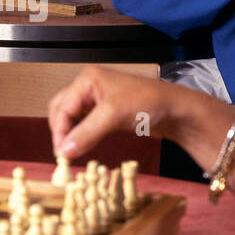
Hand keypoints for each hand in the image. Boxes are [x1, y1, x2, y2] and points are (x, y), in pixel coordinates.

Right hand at [47, 65, 185, 158]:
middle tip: (63, 154)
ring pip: (72, 118)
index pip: (62, 107)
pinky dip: (81, 135)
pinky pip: (85, 123)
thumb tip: (65, 151)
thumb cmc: (149, 103)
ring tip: (71, 152)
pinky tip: (82, 145)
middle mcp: (89, 86)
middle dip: (61, 132)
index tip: (61, 154)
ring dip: (70, 134)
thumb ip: (87, 133)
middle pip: (62, 110)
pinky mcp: (106, 112)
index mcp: (87, 79)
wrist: (175, 110)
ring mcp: (98, 99)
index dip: (59, 132)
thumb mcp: (114, 116)